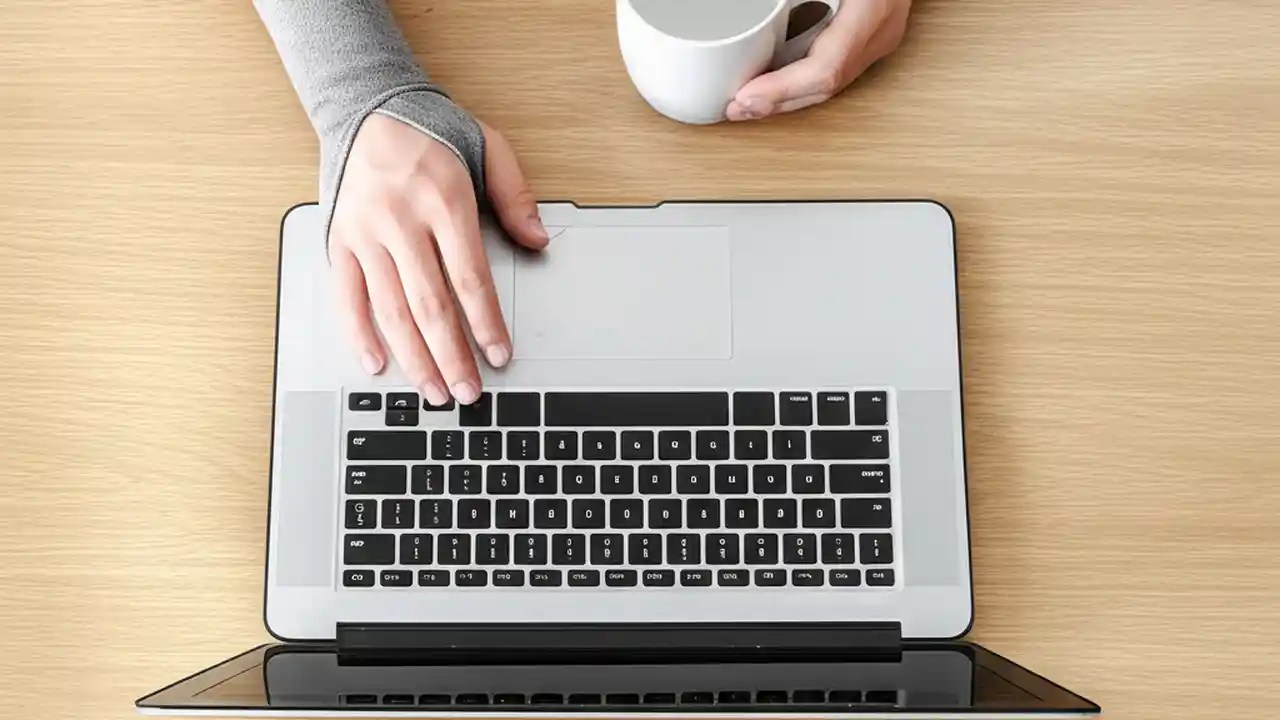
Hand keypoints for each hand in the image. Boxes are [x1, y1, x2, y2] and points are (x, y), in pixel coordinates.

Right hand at [329, 113, 547, 404]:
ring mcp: (367, 234)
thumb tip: (539, 240)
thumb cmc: (431, 128)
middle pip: (431, 305)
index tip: (498, 355)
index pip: (470, 278)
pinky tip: (378, 364)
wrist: (368, 104)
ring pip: (391, 309)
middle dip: (451, 356)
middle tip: (468, 392)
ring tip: (433, 390)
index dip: (485, 324)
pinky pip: (348, 295)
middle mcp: (402, 221)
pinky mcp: (340, 240)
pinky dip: (360, 334)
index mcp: (445, 200)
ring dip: (414, 356)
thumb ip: (515, 195)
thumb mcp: (488, 146)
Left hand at [726, 0, 911, 120]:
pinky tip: (774, 82)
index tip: (747, 96)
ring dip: (786, 98)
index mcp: (872, 9)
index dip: (783, 89)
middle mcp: (880, 30)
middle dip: (777, 102)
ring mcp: (880, 35)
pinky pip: (834, 67)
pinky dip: (800, 80)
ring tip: (747, 103)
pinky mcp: (872, 34)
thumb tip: (756, 7)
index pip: (826, 68)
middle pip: (826, 85)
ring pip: (831, 83)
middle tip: (736, 108)